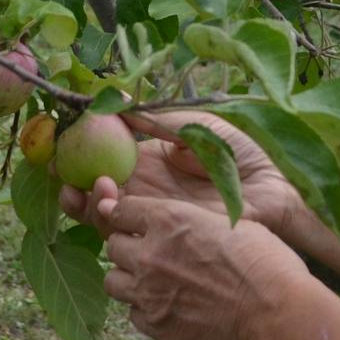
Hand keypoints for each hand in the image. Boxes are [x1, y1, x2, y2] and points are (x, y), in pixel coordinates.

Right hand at [57, 108, 306, 241]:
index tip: (59, 145)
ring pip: (105, 214)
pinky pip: (129, 234)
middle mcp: (148, 190)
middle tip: (59, 174)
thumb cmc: (247, 151)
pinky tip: (100, 207)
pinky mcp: (167, 236)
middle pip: (96, 190)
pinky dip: (106, 222)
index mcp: (153, 160)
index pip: (105, 158)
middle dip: (71, 183)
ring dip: (84, 202)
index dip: (80, 153)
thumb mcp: (196, 125)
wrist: (280, 187)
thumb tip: (116, 103)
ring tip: (82, 189)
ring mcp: (155, 215)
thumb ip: (158, 120)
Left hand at [82, 183, 309, 339]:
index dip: (124, 215)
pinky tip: (170, 308)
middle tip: (151, 255)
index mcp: (168, 219)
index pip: (120, 210)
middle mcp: (149, 253)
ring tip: (155, 283)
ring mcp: (148, 292)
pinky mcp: (155, 325)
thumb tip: (177, 226)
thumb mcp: (228, 223)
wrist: (275, 313)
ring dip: (129, 279)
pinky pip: (133, 314)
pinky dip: (145, 310)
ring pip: (113, 281)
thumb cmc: (264, 262)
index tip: (131, 221)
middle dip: (128, 248)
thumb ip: (190, 221)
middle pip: (113, 245)